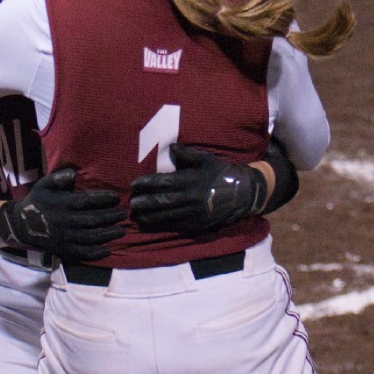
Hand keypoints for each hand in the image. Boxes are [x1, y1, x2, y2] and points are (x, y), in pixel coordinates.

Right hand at [0, 167, 122, 261]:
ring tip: (121, 230)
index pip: (88, 201)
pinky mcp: (64, 250)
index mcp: (62, 204)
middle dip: (111, 217)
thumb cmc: (37, 202)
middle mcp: (65, 222)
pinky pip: (83, 253)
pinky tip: (108, 250)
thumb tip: (73, 173)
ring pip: (91, 237)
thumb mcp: (43, 185)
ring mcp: (65, 237)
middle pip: (94, 220)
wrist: (21, 225)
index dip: (104, 198)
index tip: (116, 197)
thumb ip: (58, 178)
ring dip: (109, 234)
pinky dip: (96, 253)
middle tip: (124, 214)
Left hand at [129, 144, 268, 235]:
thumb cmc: (221, 173)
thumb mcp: (206, 159)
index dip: (146, 184)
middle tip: (130, 203)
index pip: (163, 183)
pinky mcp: (197, 225)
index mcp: (191, 181)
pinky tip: (150, 223)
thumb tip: (169, 148)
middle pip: (161, 201)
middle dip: (143, 202)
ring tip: (136, 214)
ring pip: (166, 216)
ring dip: (148, 215)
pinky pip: (175, 225)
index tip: (134, 184)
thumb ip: (187, 154)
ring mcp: (193, 214)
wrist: (242, 194)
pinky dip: (161, 225)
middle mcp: (190, 198)